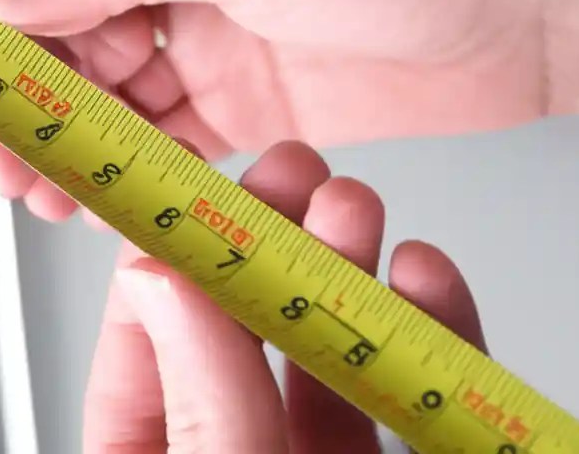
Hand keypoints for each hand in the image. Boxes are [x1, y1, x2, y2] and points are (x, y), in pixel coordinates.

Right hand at [0, 0, 578, 222]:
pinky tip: (104, 190)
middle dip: (28, 83)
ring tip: (35, 179)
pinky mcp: (252, 100)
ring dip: (72, 136)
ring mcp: (217, 31)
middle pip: (71, 24)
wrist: (538, 0)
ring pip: (115, 91)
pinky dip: (133, 168)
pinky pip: (171, 139)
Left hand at [84, 141, 485, 452]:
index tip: (186, 186)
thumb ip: (202, 408)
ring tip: (353, 205)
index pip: (142, 350)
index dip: (165, 259)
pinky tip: (425, 276)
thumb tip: (164, 285)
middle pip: (243, 334)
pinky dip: (436, 333)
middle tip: (290, 171)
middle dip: (270, 243)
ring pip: (334, 352)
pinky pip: (423, 399)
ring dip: (349, 268)